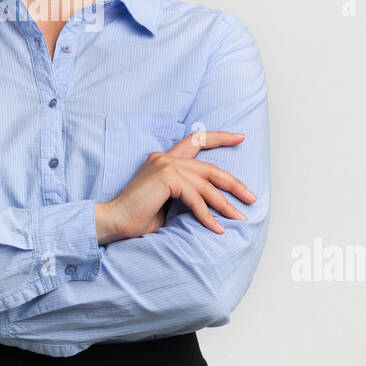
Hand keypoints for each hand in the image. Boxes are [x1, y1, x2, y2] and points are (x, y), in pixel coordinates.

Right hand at [96, 131, 255, 244]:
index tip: (240, 137)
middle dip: (234, 183)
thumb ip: (186, 196)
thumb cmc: (137, 218)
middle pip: (209, 168)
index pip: (195, 140)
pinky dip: (207, 216)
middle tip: (251, 198)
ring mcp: (165, 165)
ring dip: (224, 205)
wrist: (113, 221)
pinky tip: (217, 229)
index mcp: (164, 160)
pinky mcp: (166, 178)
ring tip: (239, 218)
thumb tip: (211, 205)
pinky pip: (195, 198)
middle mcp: (165, 158)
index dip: (219, 137)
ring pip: (205, 185)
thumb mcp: (168, 204)